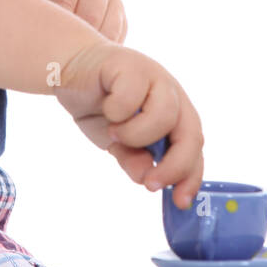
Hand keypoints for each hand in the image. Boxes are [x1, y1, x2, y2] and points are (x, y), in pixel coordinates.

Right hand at [53, 40, 203, 209]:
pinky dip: (116, 111)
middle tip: (150, 183)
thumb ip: (134, 158)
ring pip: (164, 116)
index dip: (191, 176)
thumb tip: (145, 178)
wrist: (72, 70)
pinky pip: (131, 97)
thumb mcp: (119, 143)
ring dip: (136, 135)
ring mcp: (153, 76)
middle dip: (173, 166)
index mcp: (175, 113)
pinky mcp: (130, 65)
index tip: (180, 201)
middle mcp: (170, 94)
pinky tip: (106, 108)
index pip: (194, 148)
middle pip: (191, 134)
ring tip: (115, 133)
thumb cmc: (101, 105)